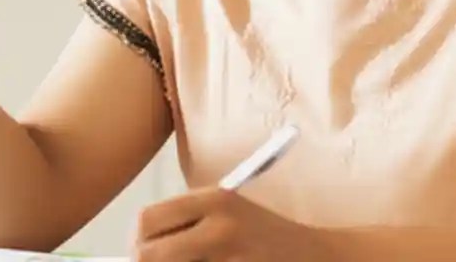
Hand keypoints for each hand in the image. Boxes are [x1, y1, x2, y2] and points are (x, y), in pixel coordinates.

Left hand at [132, 188, 332, 261]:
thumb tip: (137, 251)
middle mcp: (221, 229)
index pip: (148, 219)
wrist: (319, 256)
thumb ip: (186, 225)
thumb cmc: (266, 239)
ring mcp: (231, 261)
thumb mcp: (229, 214)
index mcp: (216, 200)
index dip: (138, 242)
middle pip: (149, 255)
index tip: (141, 253)